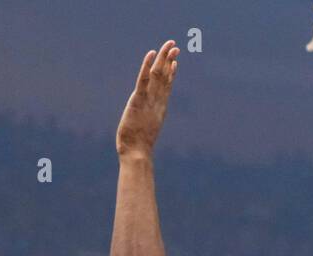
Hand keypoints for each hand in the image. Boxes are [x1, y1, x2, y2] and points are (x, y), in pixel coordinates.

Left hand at [116, 40, 179, 158]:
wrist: (137, 154)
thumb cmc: (138, 149)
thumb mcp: (146, 132)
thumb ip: (148, 125)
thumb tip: (147, 129)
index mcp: (159, 109)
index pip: (166, 87)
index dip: (171, 73)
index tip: (175, 62)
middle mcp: (157, 102)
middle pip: (165, 77)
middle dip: (170, 60)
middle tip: (175, 46)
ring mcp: (149, 100)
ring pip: (158, 75)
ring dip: (163, 58)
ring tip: (170, 44)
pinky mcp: (138, 101)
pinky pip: (143, 80)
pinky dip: (147, 66)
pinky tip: (151, 54)